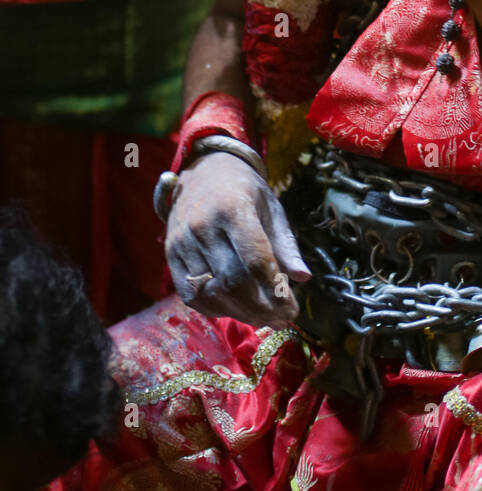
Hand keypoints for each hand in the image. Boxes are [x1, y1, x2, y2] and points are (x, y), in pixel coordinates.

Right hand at [165, 152, 310, 326]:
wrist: (204, 171)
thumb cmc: (245, 191)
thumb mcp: (271, 208)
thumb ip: (285, 244)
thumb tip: (303, 277)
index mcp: (233, 208)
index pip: (255, 259)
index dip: (275, 290)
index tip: (292, 309)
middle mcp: (203, 226)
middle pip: (233, 281)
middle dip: (261, 307)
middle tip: (281, 319)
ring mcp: (182, 242)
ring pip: (212, 292)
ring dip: (240, 313)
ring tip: (263, 319)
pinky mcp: (170, 255)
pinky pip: (191, 295)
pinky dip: (215, 310)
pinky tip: (235, 311)